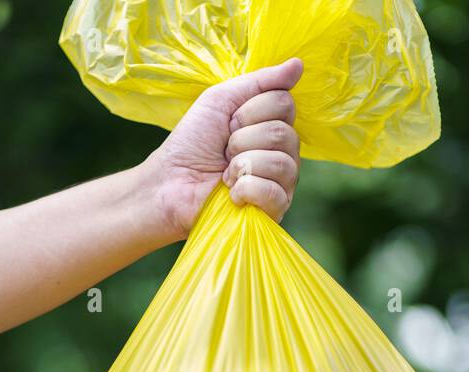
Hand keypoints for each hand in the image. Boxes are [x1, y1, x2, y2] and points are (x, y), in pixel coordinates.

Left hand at [143, 58, 303, 239]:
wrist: (170, 182)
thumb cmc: (193, 142)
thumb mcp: (221, 100)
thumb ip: (260, 82)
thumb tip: (298, 64)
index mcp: (273, 125)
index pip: (284, 104)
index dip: (250, 112)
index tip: (228, 124)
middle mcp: (284, 153)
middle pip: (284, 132)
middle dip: (243, 138)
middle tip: (224, 150)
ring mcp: (282, 183)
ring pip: (282, 162)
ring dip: (243, 164)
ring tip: (226, 173)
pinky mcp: (274, 210)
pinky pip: (275, 192)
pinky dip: (246, 189)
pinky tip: (232, 194)